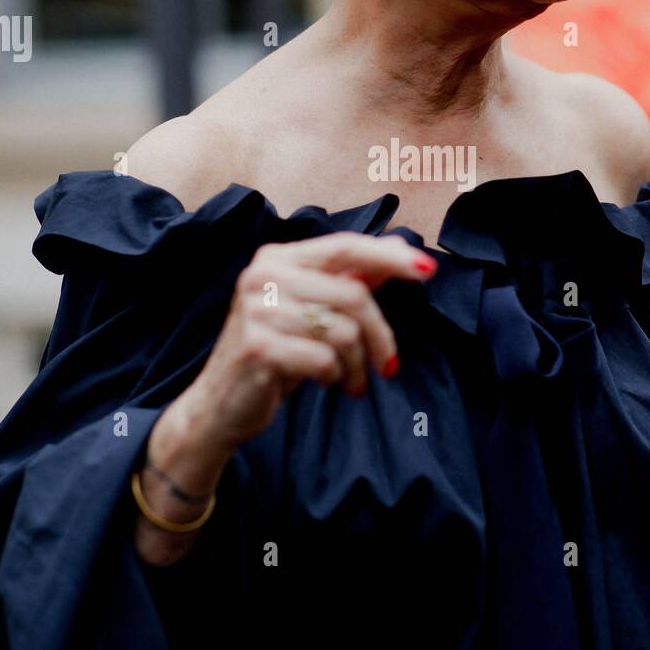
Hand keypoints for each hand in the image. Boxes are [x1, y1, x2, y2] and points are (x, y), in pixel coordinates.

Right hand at [161, 231, 436, 463]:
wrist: (220, 404)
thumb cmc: (274, 352)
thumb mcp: (311, 309)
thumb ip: (351, 276)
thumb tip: (397, 245)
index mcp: (277, 257)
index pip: (345, 247)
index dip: (390, 258)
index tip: (428, 270)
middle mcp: (262, 275)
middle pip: (352, 295)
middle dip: (380, 335)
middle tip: (388, 366)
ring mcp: (256, 310)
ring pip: (342, 332)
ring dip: (357, 366)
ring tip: (351, 382)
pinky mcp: (256, 347)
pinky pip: (324, 360)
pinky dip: (335, 377)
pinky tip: (324, 383)